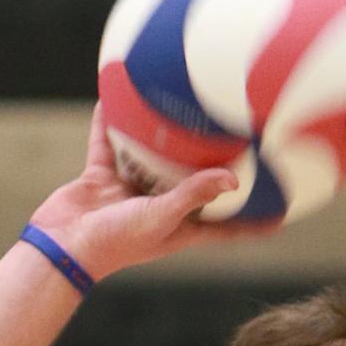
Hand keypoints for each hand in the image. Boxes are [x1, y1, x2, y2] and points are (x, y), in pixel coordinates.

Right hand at [29, 103, 267, 280]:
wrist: (63, 248)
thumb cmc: (115, 243)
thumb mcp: (160, 218)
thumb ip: (193, 195)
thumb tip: (230, 178)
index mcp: (180, 228)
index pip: (226, 228)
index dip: (254, 223)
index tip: (282, 213)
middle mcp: (159, 209)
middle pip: (194, 186)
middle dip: (214, 168)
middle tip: (242, 142)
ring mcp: (130, 193)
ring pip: (152, 160)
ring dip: (162, 140)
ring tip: (182, 109)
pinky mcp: (101, 179)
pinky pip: (109, 146)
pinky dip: (110, 125)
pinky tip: (116, 98)